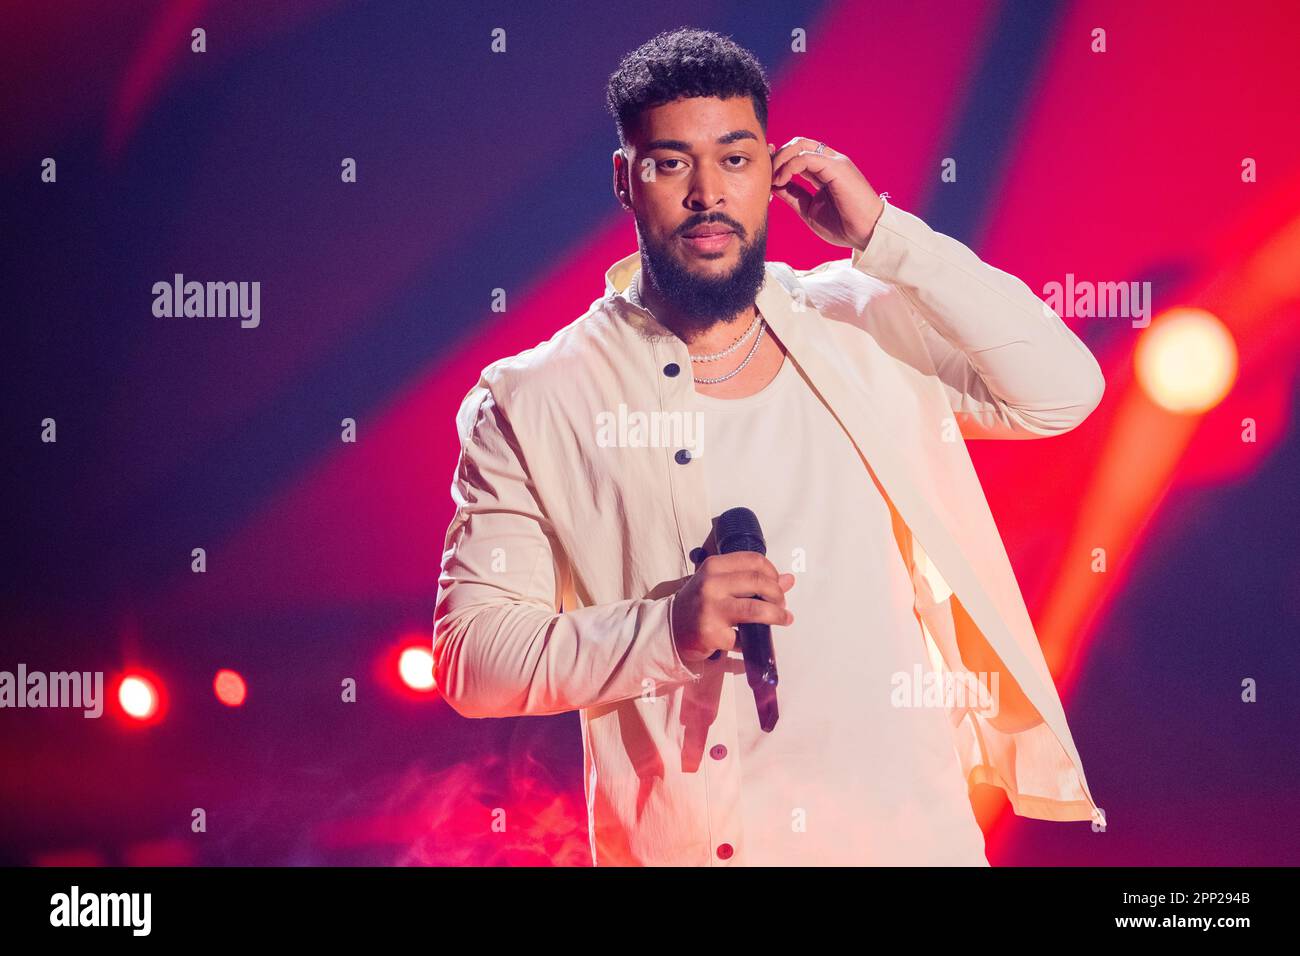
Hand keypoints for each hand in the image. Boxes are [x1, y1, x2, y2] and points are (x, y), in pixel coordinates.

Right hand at [670, 552, 795, 662]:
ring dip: (777, 615)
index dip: (772, 572)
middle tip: (781, 604)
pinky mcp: (713, 634)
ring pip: (757, 609)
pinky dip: (755, 641)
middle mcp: (711, 584)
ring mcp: (711, 609)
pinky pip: (745, 638)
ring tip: (784, 619)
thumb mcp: (719, 583)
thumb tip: (788, 580)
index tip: (777, 584)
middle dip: (778, 594)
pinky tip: (756, 640)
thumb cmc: (699, 603)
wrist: (671, 629)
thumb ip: (751, 579)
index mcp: (714, 566)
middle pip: (759, 582)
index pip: (754, 560)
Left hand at [769, 136, 885, 250]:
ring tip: (773, 180)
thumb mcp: (809, 210)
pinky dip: (789, 167)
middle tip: (766, 176)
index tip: (765, 175)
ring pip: (800, 145)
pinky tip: (781, 181)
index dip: (779, 161)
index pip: (798, 155)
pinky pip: (806, 157)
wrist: (868, 234)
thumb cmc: (844, 225)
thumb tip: (773, 186)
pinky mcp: (837, 167)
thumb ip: (793, 195)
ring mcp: (834, 162)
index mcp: (825, 171)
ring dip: (780, 160)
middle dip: (777, 156)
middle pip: (797, 144)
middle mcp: (830, 162)